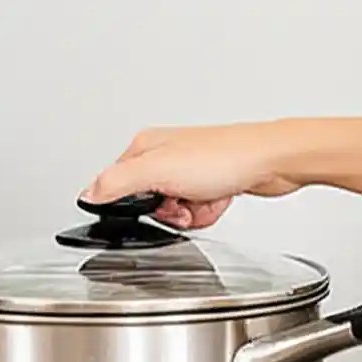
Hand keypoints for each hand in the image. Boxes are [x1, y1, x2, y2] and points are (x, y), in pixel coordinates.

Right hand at [83, 121, 304, 230]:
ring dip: (190, 215)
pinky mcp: (211, 184)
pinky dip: (208, 213)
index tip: (152, 203)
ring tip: (205, 199)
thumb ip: (117, 183)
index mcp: (147, 146)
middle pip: (148, 204)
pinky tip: (219, 200)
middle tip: (182, 203)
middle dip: (167, 213)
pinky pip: (198, 212)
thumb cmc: (226, 155)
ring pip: (174, 212)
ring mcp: (191, 170)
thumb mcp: (158, 170)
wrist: (272, 161)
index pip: (117, 186)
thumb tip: (89, 194)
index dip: (133, 205)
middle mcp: (167, 154)